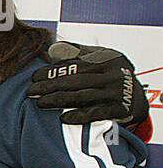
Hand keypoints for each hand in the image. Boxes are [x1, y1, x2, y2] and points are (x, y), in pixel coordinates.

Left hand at [28, 40, 147, 125]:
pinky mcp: (120, 109)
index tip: (34, 77)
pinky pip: (96, 112)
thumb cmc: (112, 76)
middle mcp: (113, 74)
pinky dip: (79, 115)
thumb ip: (77, 53)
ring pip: (82, 96)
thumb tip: (52, 49)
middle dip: (50, 86)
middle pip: (76, 80)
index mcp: (106, 58)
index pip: (74, 64)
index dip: (52, 71)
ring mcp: (117, 92)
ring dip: (58, 100)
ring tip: (40, 102)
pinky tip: (63, 117)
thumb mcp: (99, 59)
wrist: (136, 98)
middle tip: (31, 91)